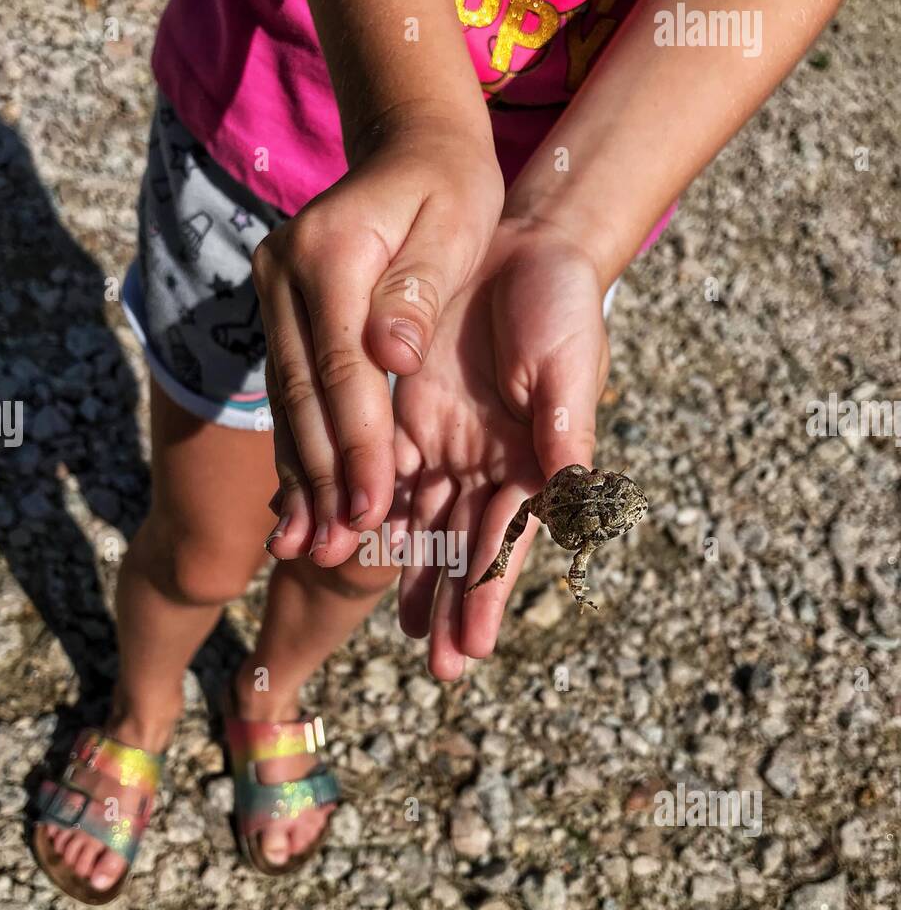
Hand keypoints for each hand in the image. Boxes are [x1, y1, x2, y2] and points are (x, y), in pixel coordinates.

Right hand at [255, 107, 502, 568]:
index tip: (371, 506)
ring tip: (311, 544)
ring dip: (300, 475)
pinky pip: (288, 392)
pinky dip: (297, 448)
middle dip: (322, 475)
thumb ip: (421, 291)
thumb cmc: (450, 187)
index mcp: (332, 252)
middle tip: (337, 546)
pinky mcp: (278, 311)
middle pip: (303, 393)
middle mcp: (285, 273)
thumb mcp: (455, 221)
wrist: (408, 143)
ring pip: (286, 400)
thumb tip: (393, 357)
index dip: (356, 443)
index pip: (342, 368)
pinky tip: (303, 502)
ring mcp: (273, 292)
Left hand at [390, 216, 611, 678]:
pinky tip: (340, 548)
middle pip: (461, 548)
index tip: (472, 647)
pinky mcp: (403, 420)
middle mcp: (484, 467)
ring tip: (394, 630)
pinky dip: (358, 512)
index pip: (507, 540)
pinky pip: (374, 475)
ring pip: (417, 524)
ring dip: (406, 576)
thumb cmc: (559, 302)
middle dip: (449, 605)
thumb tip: (569, 487)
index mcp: (530, 464)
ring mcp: (442, 448)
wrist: (515, 243)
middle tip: (436, 665)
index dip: (489, 592)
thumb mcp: (569, 362)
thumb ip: (563, 428)